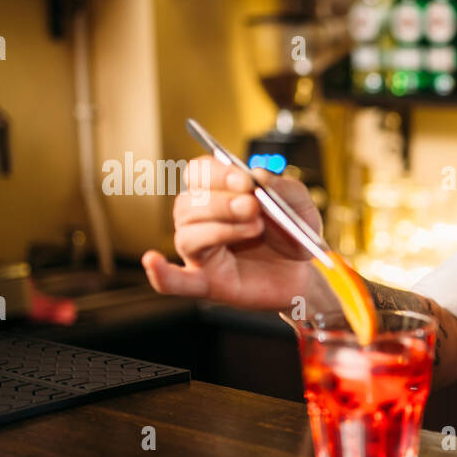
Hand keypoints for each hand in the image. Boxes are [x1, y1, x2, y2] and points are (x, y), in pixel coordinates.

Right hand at [142, 157, 322, 311]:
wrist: (303, 274)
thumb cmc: (293, 236)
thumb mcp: (302, 208)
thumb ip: (286, 189)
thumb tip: (260, 176)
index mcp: (218, 194)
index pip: (199, 173)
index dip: (218, 173)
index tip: (246, 181)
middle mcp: (200, 220)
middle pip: (188, 203)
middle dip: (221, 202)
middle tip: (253, 206)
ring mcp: (200, 253)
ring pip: (187, 233)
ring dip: (220, 228)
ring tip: (255, 228)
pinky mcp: (206, 282)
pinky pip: (175, 282)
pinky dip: (162, 273)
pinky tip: (153, 262)